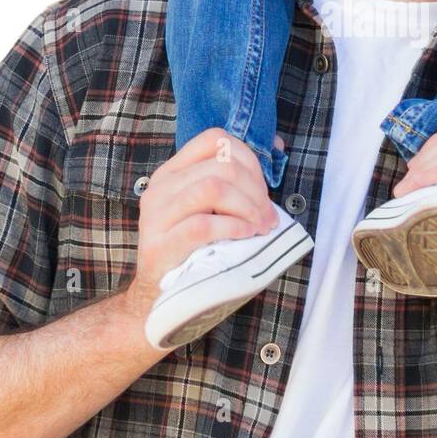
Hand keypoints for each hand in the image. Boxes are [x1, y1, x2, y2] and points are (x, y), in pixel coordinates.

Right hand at [119, 128, 277, 327]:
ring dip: (247, 207)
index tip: (262, 190)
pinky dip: (234, 227)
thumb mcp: (213, 208)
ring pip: (212, 187)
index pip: (214, 139)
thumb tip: (280, 145)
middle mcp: (161, 186)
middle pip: (221, 165)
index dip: (248, 159)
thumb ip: (236, 181)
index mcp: (174, 171)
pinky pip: (203, 224)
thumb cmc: (197, 250)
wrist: (160, 298)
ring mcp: (156, 215)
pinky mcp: (160, 245)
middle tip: (268, 217)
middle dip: (256, 189)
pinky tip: (246, 236)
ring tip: (259, 227)